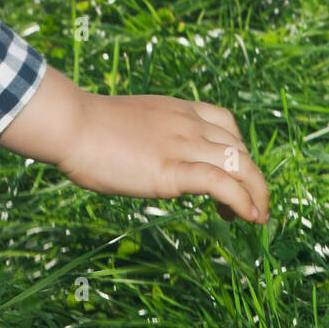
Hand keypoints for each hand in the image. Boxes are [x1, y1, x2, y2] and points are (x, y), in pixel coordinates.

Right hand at [56, 92, 269, 224]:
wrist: (72, 124)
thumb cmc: (86, 127)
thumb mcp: (131, 123)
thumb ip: (149, 136)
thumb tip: (146, 155)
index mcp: (179, 110)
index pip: (226, 124)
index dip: (238, 151)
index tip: (234, 175)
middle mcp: (189, 124)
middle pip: (239, 148)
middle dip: (251, 178)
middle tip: (250, 206)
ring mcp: (183, 145)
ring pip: (240, 164)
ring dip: (256, 193)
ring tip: (257, 217)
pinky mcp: (173, 170)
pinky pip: (221, 183)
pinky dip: (241, 200)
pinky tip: (244, 217)